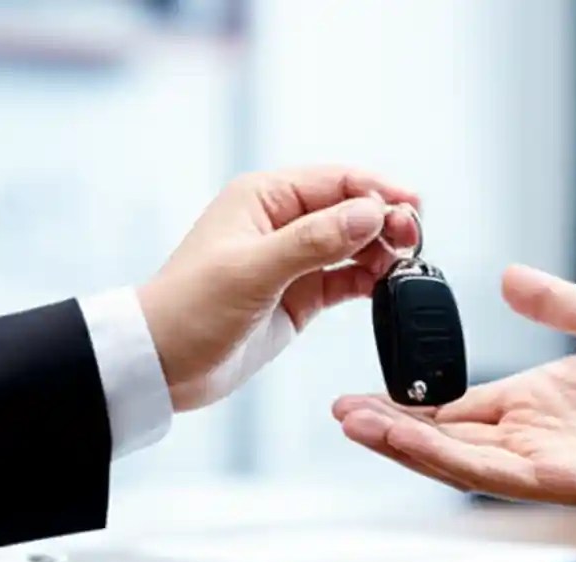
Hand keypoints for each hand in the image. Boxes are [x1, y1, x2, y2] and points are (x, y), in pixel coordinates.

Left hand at [138, 166, 419, 410]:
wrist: (161, 365)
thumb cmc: (190, 309)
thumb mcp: (253, 271)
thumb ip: (314, 241)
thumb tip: (369, 214)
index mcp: (263, 198)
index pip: (335, 181)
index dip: (377, 191)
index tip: (411, 208)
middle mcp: (281, 222)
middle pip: (350, 209)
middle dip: (385, 221)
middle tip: (414, 240)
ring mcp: (292, 259)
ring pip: (353, 243)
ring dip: (382, 251)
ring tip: (405, 266)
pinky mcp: (300, 295)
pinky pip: (346, 277)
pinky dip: (370, 279)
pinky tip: (388, 286)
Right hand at [332, 265, 575, 504]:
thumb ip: (555, 302)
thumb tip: (508, 275)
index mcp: (536, 401)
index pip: (455, 407)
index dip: (409, 404)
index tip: (362, 391)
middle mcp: (530, 436)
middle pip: (443, 437)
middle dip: (388, 428)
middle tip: (338, 411)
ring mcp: (542, 462)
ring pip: (454, 458)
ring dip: (401, 443)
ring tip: (352, 422)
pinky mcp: (560, 480)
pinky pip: (489, 473)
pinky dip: (443, 457)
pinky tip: (405, 439)